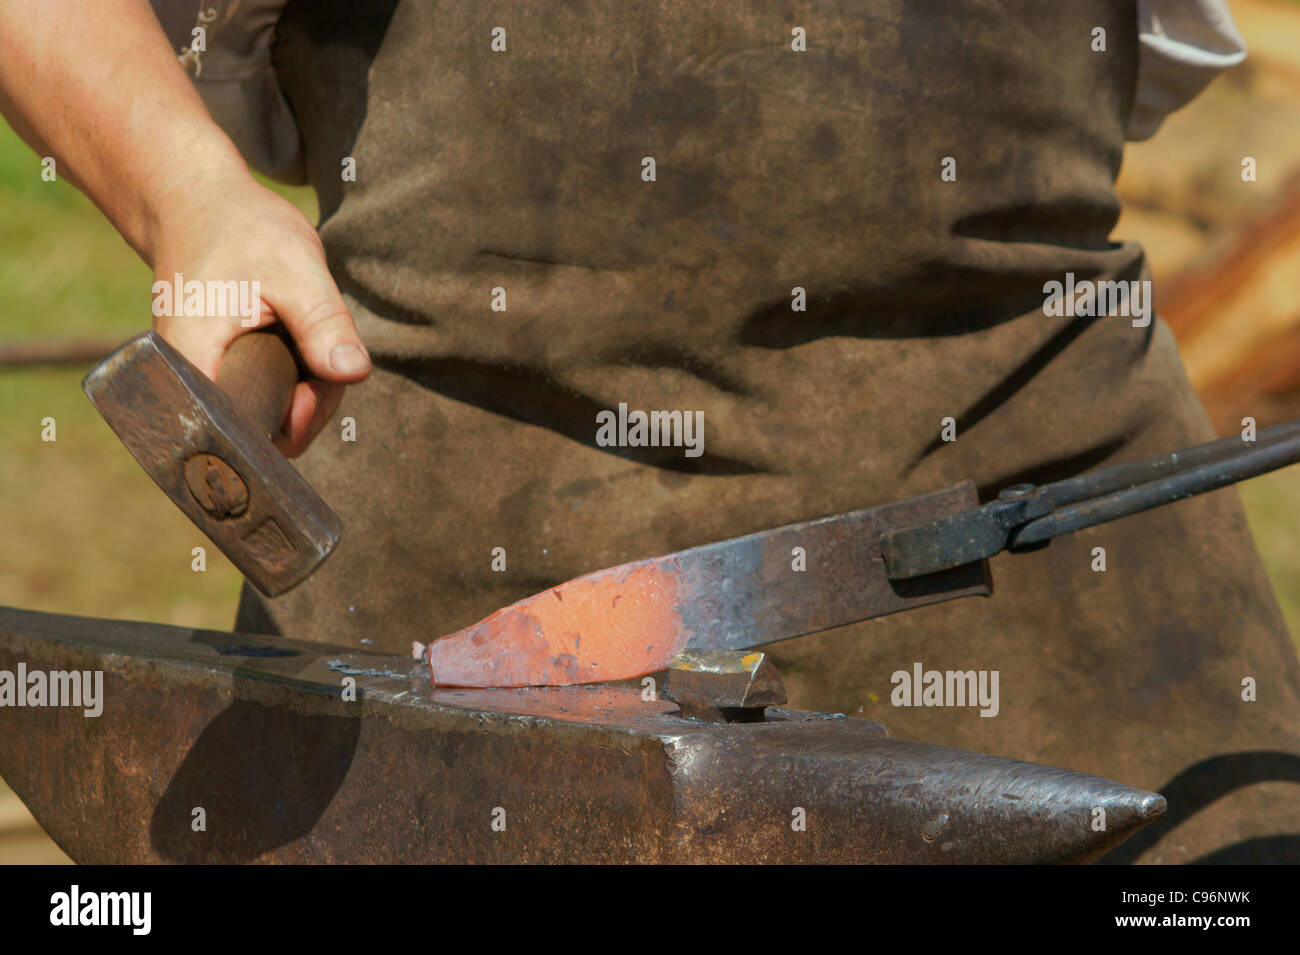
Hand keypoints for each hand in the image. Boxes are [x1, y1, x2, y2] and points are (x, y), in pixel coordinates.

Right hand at [150, 168, 370, 456]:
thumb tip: (353, 372)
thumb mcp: (294, 271)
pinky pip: (264, 393)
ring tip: (313, 340)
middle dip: (306, 406)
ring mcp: (204, 377)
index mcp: (193, 364)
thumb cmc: (240, 229)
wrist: (198, 202)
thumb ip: (323, 324)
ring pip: (267, 413)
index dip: (288, 426)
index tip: (313, 392)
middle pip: (260, 431)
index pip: (240, 435)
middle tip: (324, 360)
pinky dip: (293, 377)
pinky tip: (300, 345)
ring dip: (305, 390)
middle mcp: (188, 381)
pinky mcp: (220, 370)